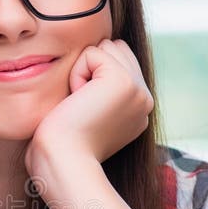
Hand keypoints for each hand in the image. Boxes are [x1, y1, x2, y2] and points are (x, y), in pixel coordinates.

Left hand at [25, 39, 153, 178]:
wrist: (64, 161)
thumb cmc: (63, 145)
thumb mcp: (88, 115)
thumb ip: (100, 91)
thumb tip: (92, 61)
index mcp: (138, 108)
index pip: (119, 61)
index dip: (92, 75)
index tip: (84, 111)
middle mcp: (144, 99)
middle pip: (114, 48)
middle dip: (90, 69)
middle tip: (81, 107)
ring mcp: (139, 90)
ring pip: (105, 47)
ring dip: (83, 71)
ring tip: (81, 104)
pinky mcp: (124, 81)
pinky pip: (93, 53)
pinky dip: (77, 74)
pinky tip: (78, 102)